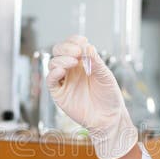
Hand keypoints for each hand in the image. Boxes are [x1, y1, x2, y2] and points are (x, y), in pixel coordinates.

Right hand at [47, 36, 137, 158]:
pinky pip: (51, 81)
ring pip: (53, 64)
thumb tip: (87, 46)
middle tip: (76, 52)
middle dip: (65, 48)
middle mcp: (71, 69)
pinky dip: (53, 74)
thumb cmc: (108, 96)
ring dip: (61, 59)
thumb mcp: (105, 76)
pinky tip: (61, 71)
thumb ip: (96, 62)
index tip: (82, 41)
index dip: (74, 41)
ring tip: (72, 62)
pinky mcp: (59, 94)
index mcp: (82, 62)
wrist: (108, 118)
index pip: (72, 45)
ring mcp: (64, 81)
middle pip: (59, 51)